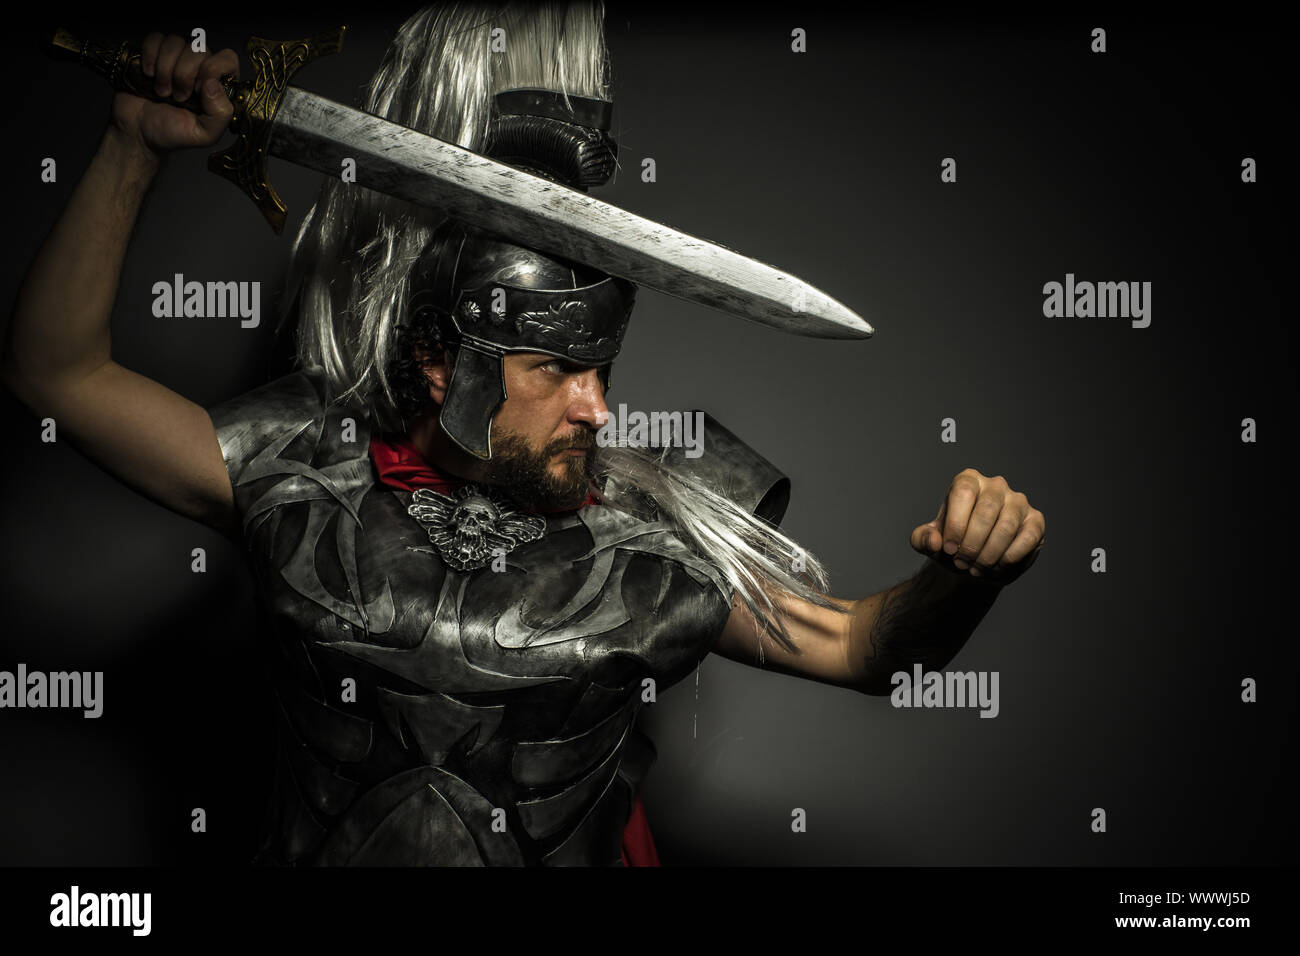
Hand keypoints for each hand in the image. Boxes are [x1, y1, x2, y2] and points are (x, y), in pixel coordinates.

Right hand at [109, 33, 239, 155]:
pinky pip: (156, 38)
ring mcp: (176, 59)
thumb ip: (220, 114)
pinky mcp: (154, 53)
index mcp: (218, 86)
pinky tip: (148, 74)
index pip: (228, 58)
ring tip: (162, 91)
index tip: (198, 91)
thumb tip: (213, 82)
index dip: (213, 69)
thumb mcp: (204, 135)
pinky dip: (150, 55)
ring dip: (165, 68)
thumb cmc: (172, 134)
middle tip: (178, 97)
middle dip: (184, 75)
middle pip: (199, 49)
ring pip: (176, 42)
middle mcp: (200, 69)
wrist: (138, 132)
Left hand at [911, 468, 1044, 585]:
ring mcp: (1018, 501)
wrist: (974, 561)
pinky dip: (1010, 556)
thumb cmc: (952, 544)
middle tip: (962, 564)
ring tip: (976, 569)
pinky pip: (1027, 537)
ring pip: (1006, 526)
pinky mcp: (1035, 520)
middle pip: (986, 510)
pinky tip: (997, 566)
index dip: (955, 524)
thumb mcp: (929, 543)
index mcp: (968, 481)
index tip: (949, 550)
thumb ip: (922, 539)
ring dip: (989, 554)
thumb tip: (934, 540)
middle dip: (972, 544)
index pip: (963, 493)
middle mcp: (995, 485)